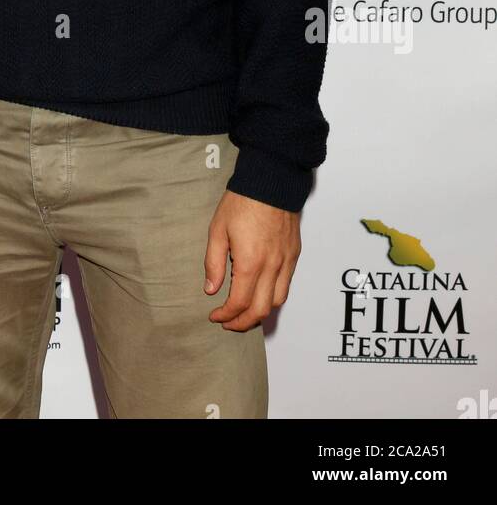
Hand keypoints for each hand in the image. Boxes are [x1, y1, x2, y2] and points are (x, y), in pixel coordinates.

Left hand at [203, 189, 300, 330]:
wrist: (272, 181)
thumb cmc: (242, 202)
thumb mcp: (218, 230)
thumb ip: (214, 263)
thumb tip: (211, 290)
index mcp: (250, 262)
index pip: (239, 303)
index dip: (226, 315)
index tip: (215, 315)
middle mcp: (272, 266)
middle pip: (260, 310)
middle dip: (242, 323)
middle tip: (228, 322)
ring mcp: (286, 262)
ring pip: (277, 301)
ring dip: (260, 313)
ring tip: (244, 312)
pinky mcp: (294, 254)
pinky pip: (286, 285)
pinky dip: (273, 297)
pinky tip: (261, 292)